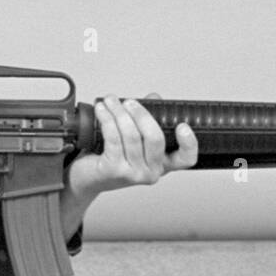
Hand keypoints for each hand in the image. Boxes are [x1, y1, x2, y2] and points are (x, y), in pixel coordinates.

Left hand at [66, 93, 198, 200]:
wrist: (85, 177)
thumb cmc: (111, 157)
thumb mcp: (134, 139)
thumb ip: (148, 118)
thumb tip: (155, 98)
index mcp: (163, 164)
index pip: (186, 159)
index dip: (189, 143)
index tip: (183, 125)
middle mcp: (152, 172)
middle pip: (154, 138)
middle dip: (141, 114)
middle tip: (129, 102)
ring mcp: (133, 174)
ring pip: (131, 135)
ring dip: (119, 112)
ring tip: (111, 101)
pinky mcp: (114, 170)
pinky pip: (113, 138)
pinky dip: (107, 119)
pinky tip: (102, 110)